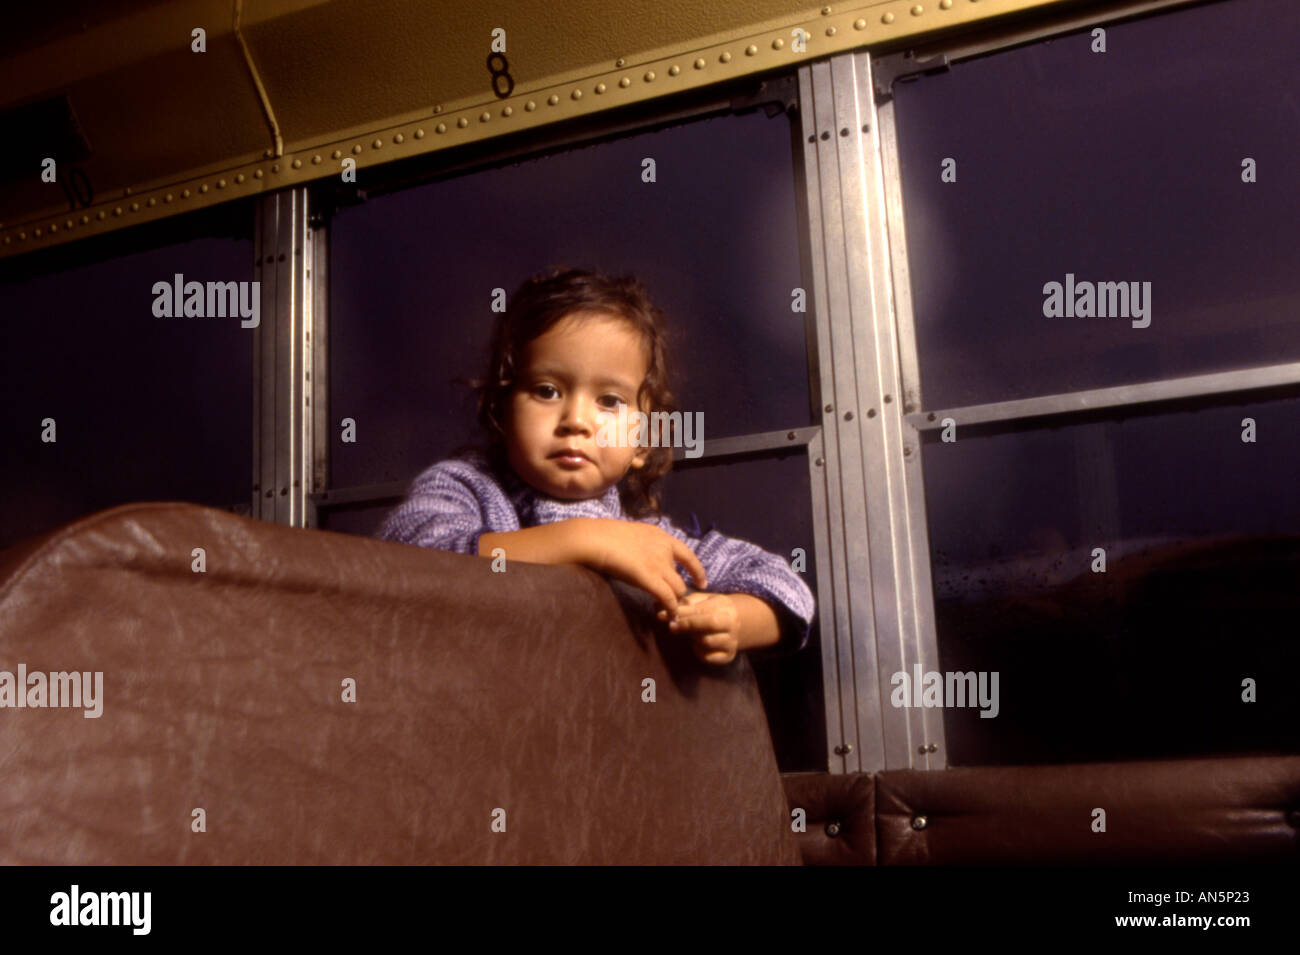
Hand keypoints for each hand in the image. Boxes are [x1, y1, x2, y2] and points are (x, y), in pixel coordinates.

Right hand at [570, 518, 707, 614]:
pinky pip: (668, 597)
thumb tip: (642, 560)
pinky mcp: (650, 578)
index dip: (696, 570)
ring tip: (667, 611)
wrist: (595, 538)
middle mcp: (664, 549)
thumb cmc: (604, 537)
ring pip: (677, 589)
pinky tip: (671, 616)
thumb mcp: (632, 537)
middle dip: (678, 592)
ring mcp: (659, 564)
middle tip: (671, 604)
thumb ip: (643, 548)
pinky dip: (671, 609)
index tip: (702, 582)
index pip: (687, 554)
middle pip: (681, 577)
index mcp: (660, 536)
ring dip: (673, 602)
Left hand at [657, 592, 740, 665]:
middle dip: (688, 624)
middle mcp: (731, 623)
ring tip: (690, 635)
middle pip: (710, 623)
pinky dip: (699, 652)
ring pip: (707, 641)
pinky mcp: (728, 656)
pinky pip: (709, 657)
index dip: (682, 613)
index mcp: (725, 606)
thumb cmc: (713, 610)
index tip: (663, 615)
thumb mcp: (702, 600)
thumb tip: (658, 606)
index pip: (702, 609)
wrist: (739, 623)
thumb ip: (684, 603)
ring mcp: (732, 641)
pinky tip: (697, 646)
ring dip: (693, 638)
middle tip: (672, 626)